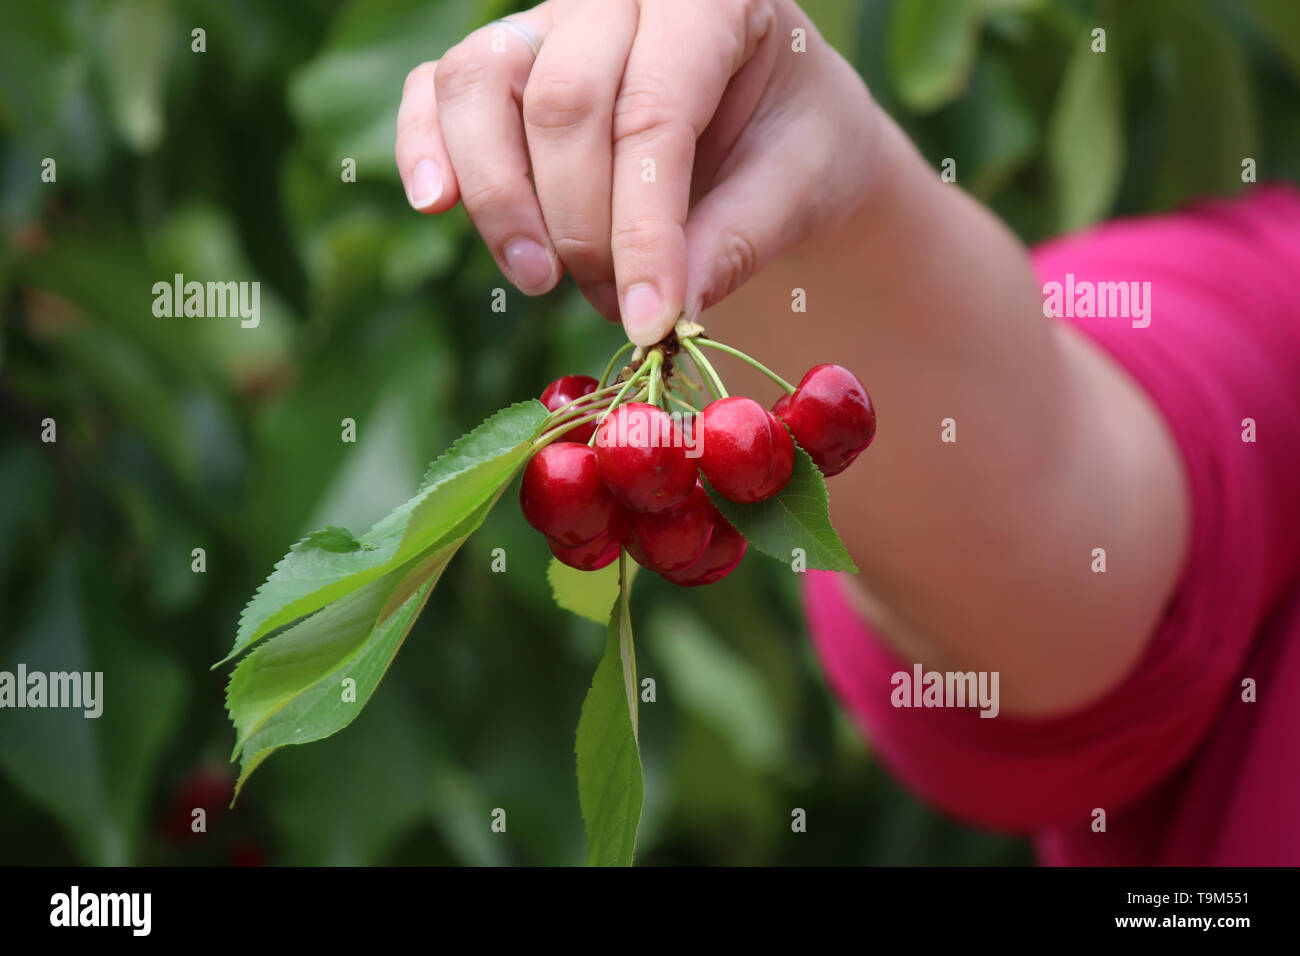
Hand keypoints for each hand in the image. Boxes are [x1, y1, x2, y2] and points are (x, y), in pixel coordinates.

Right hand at [394, 0, 882, 344]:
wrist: (775, 124)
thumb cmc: (792, 147)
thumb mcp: (797, 189)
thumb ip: (735, 243)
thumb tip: (662, 315)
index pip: (654, 114)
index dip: (643, 229)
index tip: (646, 321)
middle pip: (561, 103)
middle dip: (581, 226)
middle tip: (614, 305)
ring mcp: (549, 20)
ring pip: (482, 85)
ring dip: (500, 197)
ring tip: (538, 280)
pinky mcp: (504, 61)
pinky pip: (439, 88)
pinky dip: (424, 144)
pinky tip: (436, 200)